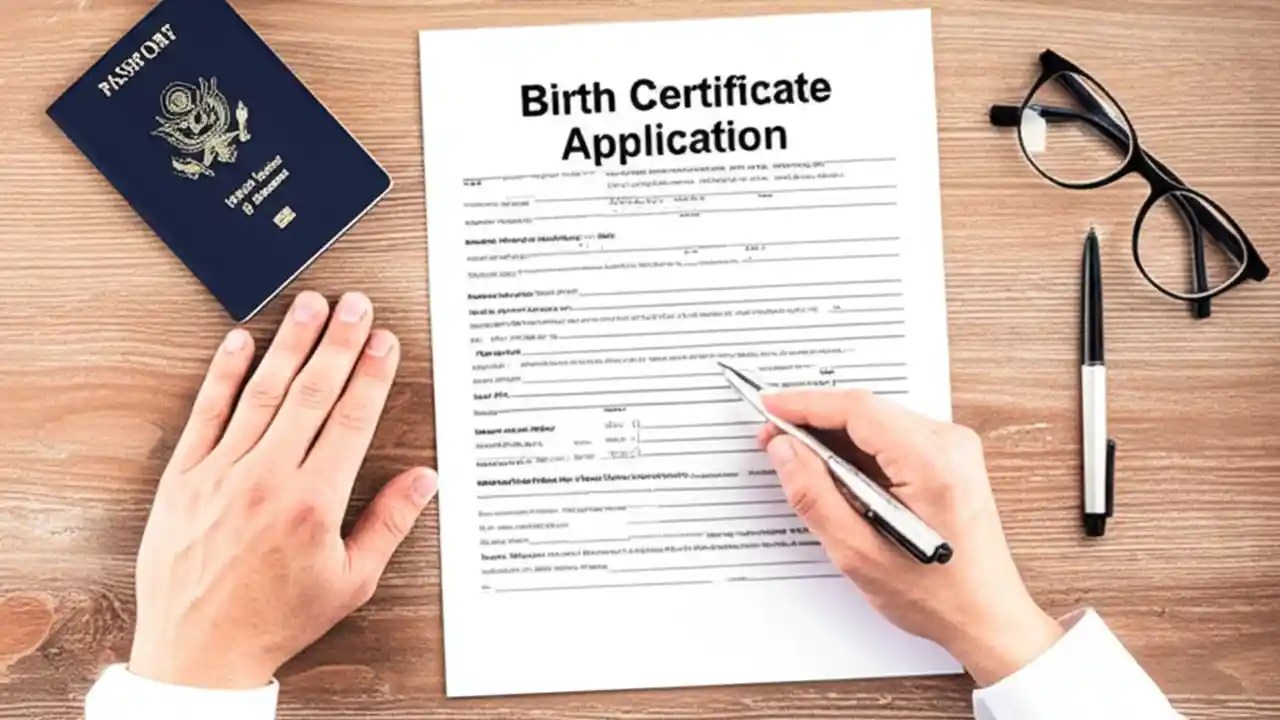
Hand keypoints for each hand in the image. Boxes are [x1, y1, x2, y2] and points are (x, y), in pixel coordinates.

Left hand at [129, 291, 437, 688]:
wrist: (199, 652)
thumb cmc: (277, 619)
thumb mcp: (350, 581)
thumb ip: (388, 523)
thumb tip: (425, 480)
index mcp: (314, 502)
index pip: (351, 418)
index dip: (372, 373)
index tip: (384, 341)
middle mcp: (268, 478)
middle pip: (312, 392)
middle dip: (338, 342)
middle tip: (355, 304)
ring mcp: (221, 473)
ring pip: (262, 392)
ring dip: (289, 344)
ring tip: (309, 306)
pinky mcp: (183, 479)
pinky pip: (206, 414)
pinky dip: (223, 374)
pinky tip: (239, 341)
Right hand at [759, 390, 1062, 685]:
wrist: (987, 616)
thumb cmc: (938, 595)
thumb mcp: (859, 553)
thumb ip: (815, 496)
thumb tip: (784, 451)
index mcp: (932, 463)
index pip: (857, 410)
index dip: (805, 404)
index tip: (770, 407)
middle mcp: (949, 445)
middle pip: (866, 411)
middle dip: (814, 421)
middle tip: (773, 439)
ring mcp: (953, 449)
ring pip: (877, 422)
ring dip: (835, 436)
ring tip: (798, 459)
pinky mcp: (949, 459)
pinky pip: (892, 438)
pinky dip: (857, 449)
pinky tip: (834, 471)